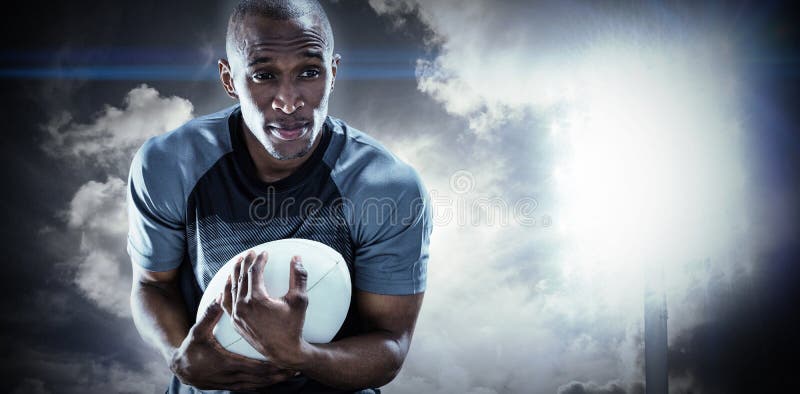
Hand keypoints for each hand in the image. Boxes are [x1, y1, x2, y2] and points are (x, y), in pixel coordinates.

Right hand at [169, 298, 296, 389]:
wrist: (182, 369)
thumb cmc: (191, 349)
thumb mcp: (198, 332)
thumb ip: (209, 315)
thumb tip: (219, 295)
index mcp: (227, 364)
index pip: (255, 367)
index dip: (272, 366)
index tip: (287, 362)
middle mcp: (233, 376)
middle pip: (262, 379)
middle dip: (279, 375)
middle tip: (297, 370)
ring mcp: (233, 383)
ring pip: (259, 384)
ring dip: (276, 380)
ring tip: (292, 374)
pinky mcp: (232, 385)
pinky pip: (253, 386)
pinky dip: (266, 383)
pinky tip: (277, 379)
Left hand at [222, 250, 310, 368]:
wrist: (284, 351)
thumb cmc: (293, 326)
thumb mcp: (300, 300)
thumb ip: (299, 277)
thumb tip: (297, 258)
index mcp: (257, 299)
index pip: (254, 272)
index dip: (259, 260)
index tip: (265, 253)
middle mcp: (243, 306)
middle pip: (241, 277)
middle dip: (246, 263)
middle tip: (250, 253)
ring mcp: (237, 315)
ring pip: (231, 288)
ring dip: (234, 273)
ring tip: (238, 263)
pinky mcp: (235, 322)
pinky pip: (226, 303)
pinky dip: (226, 291)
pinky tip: (228, 284)